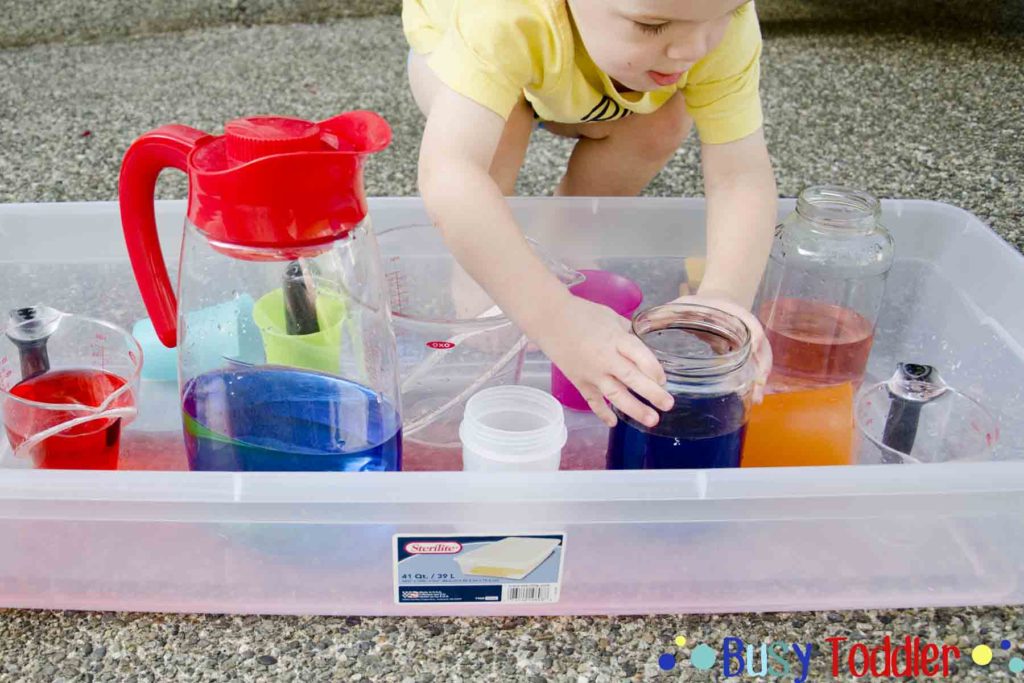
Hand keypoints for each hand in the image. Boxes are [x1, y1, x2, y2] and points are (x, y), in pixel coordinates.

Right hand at [535, 297, 673, 427]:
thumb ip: (628, 332)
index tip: (663, 379)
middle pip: (632, 379)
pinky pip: (592, 400)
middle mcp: (605, 358)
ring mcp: (591, 373)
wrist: (549, 318)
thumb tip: (642, 344)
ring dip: (635, 409)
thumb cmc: (581, 313)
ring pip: (616, 395)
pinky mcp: (579, 381)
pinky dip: (602, 413)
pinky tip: (613, 422)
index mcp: (615, 339)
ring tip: (652, 420)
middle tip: (668, 404)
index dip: (655, 370)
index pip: (641, 357)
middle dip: (653, 394)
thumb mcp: (611, 316)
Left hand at [671, 292, 771, 402]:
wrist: (713, 301)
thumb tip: (641, 324)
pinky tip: (751, 396)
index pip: (747, 319)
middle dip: (761, 364)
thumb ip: (666, 313)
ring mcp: (746, 339)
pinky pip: (753, 364)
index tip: (754, 347)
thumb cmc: (696, 304)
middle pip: (760, 344)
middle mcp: (743, 325)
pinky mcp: (744, 350)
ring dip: (760, 377)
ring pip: (760, 357)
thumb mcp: (682, 304)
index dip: (753, 332)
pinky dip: (754, 379)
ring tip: (756, 398)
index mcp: (729, 310)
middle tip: (757, 386)